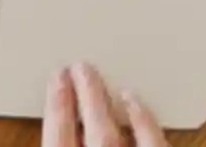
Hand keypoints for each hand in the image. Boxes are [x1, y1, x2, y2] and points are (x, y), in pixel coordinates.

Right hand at [42, 63, 168, 146]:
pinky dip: (145, 122)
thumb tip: (52, 131)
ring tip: (100, 79)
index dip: (56, 102)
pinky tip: (139, 105)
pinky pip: (153, 142)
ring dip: (106, 102)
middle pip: (93, 123)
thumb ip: (60, 140)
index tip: (58, 78)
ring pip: (116, 129)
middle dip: (85, 92)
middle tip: (81, 67)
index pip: (58, 132)